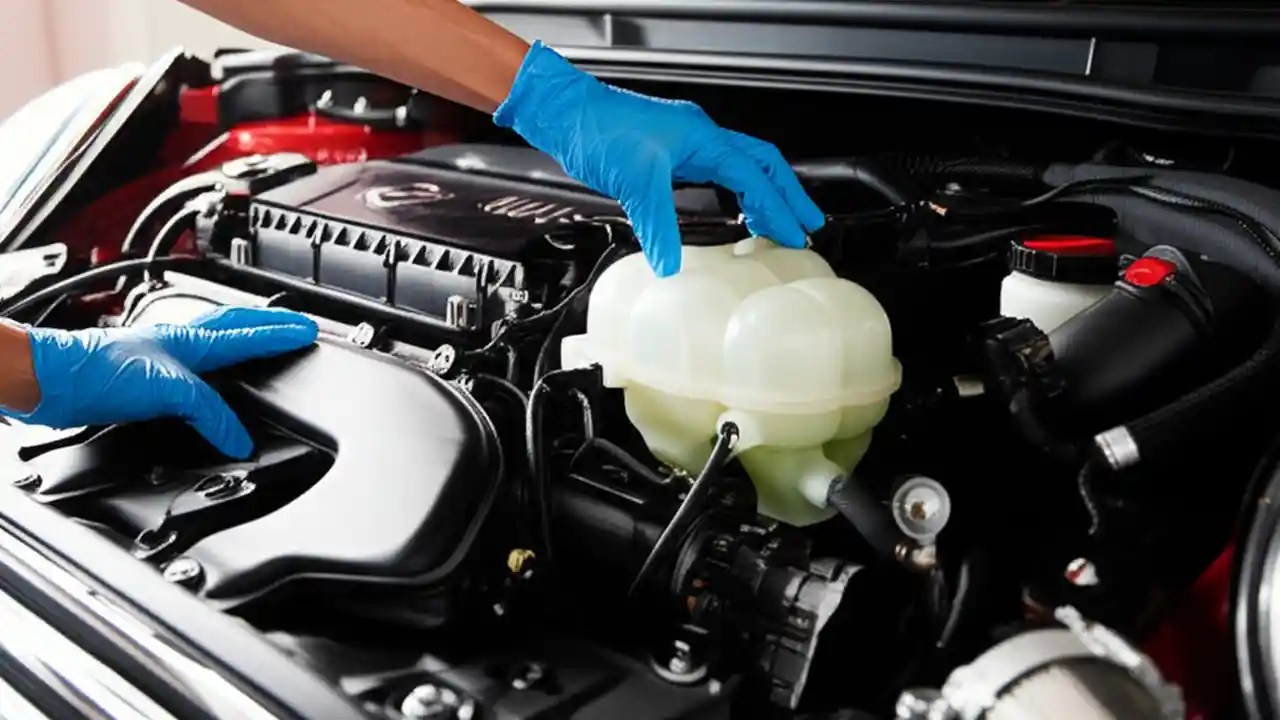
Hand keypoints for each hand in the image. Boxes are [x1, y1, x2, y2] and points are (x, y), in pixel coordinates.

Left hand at [0, 306, 317, 458]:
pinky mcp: (146, 375)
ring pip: (214, 338)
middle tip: (295, 323)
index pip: (248, 336)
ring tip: (261, 335)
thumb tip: (238, 438)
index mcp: (191, 342)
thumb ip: (208, 412)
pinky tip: (208, 374)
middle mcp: (179, 343)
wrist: (51, 381)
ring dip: (242, 333)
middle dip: (268, 323)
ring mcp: (162, 356)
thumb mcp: (166, 391)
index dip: (280, 335)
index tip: (308, 332)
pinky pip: (195, 364)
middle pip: (235, 325)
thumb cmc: (97, 373)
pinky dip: (214, 362)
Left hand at [494, 41, 824, 276]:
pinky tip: (731, 209)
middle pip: (761, 164)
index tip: (795, 233)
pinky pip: (716, 171)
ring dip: (762, 193)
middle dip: (787, 194)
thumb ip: (658, 227)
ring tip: (776, 222)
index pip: (756, 176)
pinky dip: (733, 191)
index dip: (778, 207)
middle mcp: (700, 136)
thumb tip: (672, 267)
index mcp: (704, 138)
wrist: (565, 114)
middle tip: (807, 223)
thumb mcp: (634, 183)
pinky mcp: (668, 151)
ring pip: (740, 166)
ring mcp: (686, 142)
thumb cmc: (599, 131)